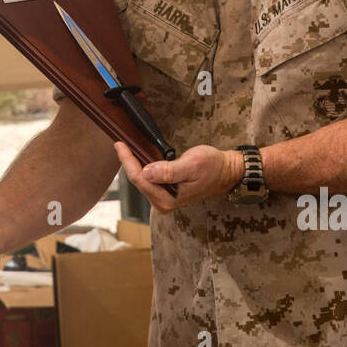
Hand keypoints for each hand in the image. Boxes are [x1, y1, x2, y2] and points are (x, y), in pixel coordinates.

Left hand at [115, 141, 243, 211]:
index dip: (127, 160)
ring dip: (133, 164)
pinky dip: (142, 166)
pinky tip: (138, 157)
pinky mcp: (165, 192)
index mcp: (167, 199)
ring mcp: (164, 198)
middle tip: (119, 144)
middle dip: (127, 162)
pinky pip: (148, 179)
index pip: (139, 179)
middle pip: (137, 180)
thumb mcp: (192, 165)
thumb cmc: (212, 167)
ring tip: (126, 148)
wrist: (226, 171)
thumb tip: (148, 172)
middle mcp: (163, 202)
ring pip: (141, 180)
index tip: (120, 145)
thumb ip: (169, 171)